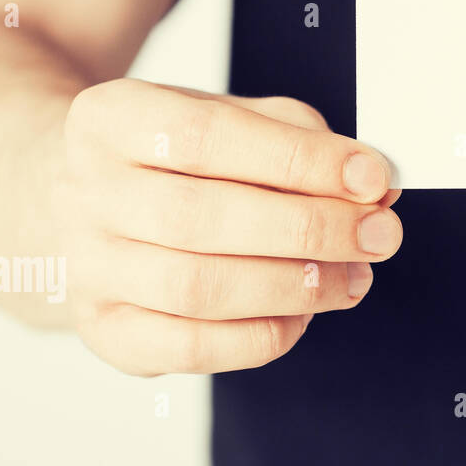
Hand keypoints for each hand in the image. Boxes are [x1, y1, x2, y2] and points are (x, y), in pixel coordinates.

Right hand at [58, 78, 401, 375]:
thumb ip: (303, 141)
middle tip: (379, 234)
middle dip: (311, 229)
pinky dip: (264, 335)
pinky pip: (192, 348)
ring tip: (353, 276)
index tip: (371, 178)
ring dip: (296, 287)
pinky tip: (303, 313)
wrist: (89, 200)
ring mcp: (88, 268)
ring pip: (198, 289)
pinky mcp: (106, 331)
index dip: (301, 160)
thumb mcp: (233, 118)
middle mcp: (85, 193)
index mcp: (111, 119)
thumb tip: (374, 186)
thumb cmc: (176, 156)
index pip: (209, 135)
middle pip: (201, 218)